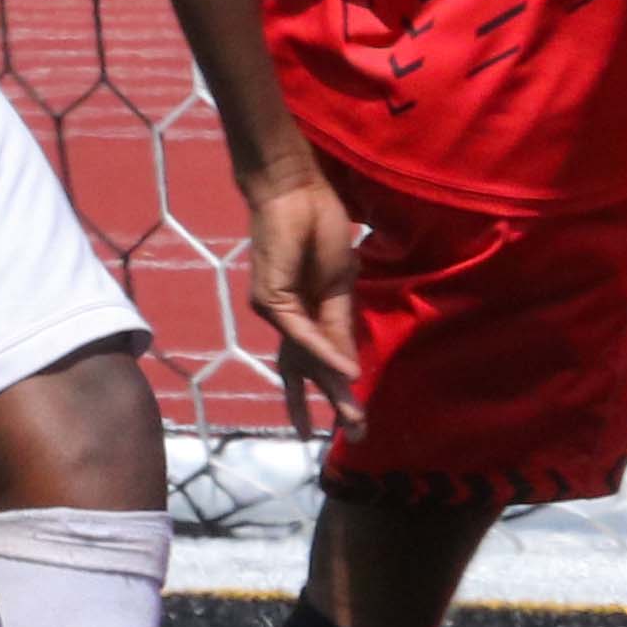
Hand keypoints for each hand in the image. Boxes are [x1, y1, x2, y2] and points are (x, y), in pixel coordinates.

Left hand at [243, 158, 362, 435]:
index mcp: (303, 313)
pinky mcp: (271, 299)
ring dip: (332, 390)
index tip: (348, 419)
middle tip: (355, 434)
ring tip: (354, 416)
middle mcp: (285, 319)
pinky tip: (345, 373)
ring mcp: (276, 311)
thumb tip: (350, 365)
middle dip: (330, 404)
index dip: (331, 390)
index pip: (314, 363)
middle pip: (306, 372)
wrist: (294, 192)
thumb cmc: (318, 228)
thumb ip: (341, 324)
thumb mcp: (339, 283)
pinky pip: (302, 334)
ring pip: (305, 360)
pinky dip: (325, 353)